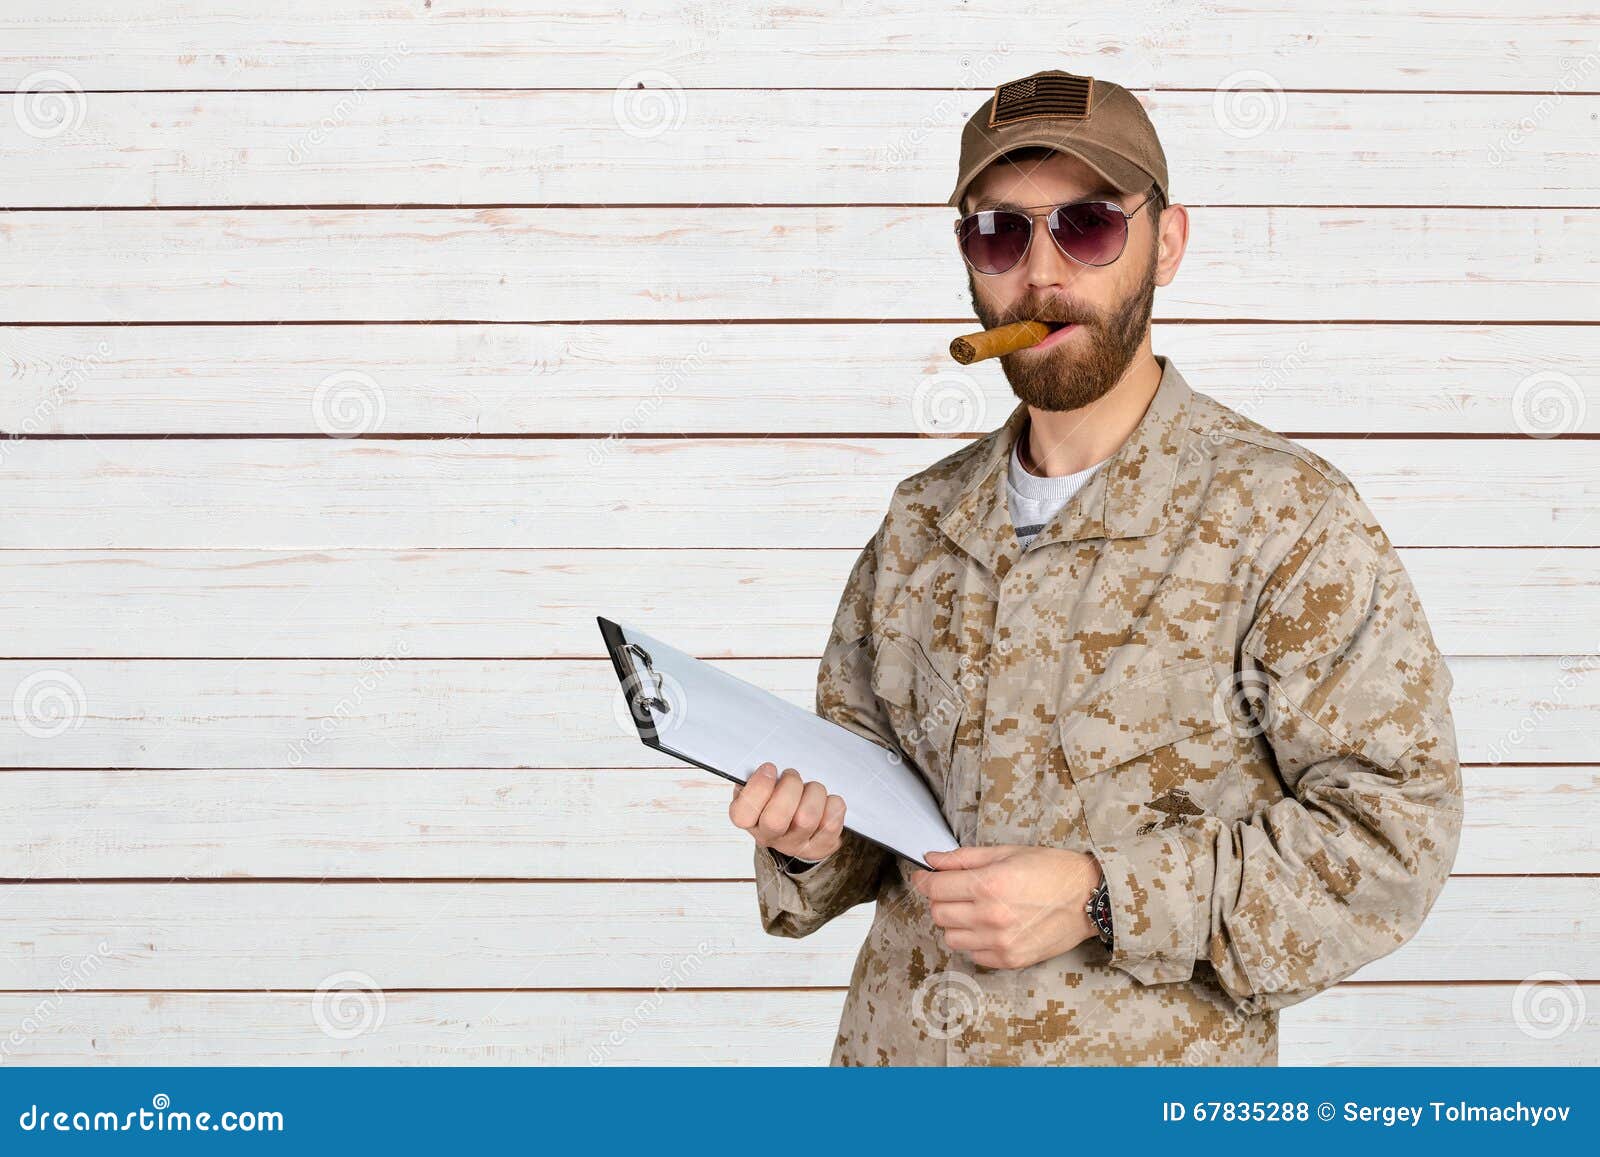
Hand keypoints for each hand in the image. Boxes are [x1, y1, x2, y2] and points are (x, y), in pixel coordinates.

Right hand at [729, 762, 845, 863]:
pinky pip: (830, 823)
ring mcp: (796, 844)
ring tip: (810, 788)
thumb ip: (760, 776)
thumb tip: (769, 767)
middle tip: (792, 776)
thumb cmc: (778, 798)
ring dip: (813, 792)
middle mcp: (770, 836)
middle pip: (775, 819)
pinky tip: (825, 801)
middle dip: (789, 787)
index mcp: (749, 820)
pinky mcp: (821, 846)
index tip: (770, 768)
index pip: (742, 814)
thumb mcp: (762, 786)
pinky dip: (832, 804)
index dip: (758, 787)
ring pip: (807, 819)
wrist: (800, 824)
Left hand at [910, 845, 1103, 969]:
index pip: (935, 888)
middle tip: (955, 890)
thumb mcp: (1005, 853)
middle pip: (938, 914)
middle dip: (940, 900)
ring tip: (975, 909)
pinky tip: (989, 927)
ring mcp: (1000, 942)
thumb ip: (963, 858)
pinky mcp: (1010, 960)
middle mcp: (991, 916)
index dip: (925, 880)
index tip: (924, 877)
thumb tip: (932, 860)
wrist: (1088, 898)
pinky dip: (974, 941)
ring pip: (951, 938)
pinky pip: (973, 955)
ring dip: (956, 922)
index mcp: (989, 885)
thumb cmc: (1051, 870)